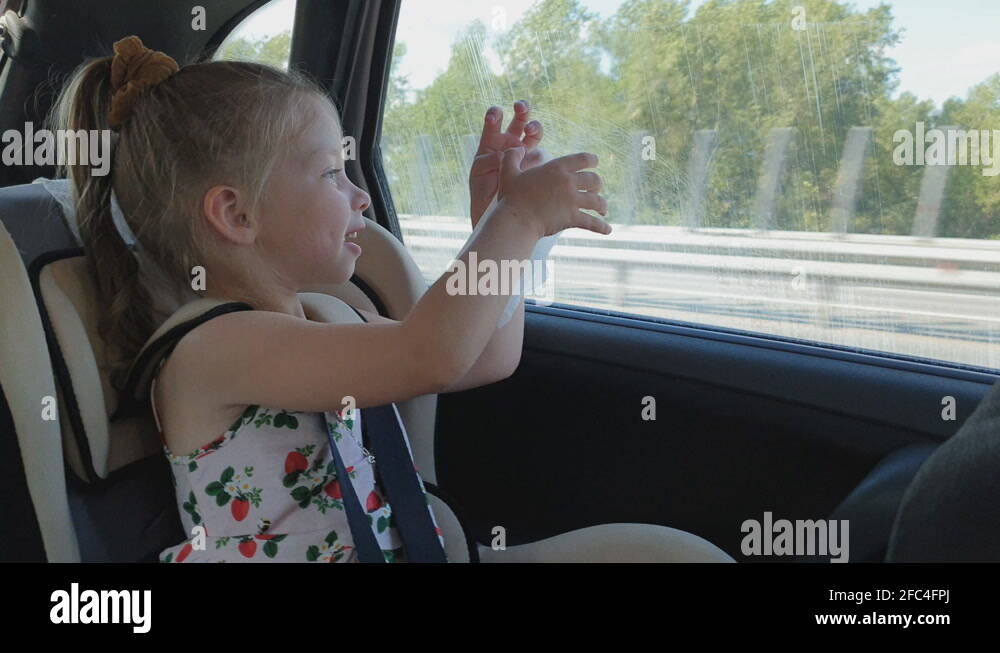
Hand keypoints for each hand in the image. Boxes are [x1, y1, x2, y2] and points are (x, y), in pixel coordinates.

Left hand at [469, 100, 547, 227]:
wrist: (495, 214)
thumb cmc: (482, 192)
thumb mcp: (479, 172)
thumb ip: (489, 159)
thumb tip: (506, 153)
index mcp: (493, 143)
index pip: (495, 122)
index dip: (495, 115)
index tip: (495, 115)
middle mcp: (511, 145)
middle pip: (520, 121)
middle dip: (522, 110)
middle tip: (520, 107)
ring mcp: (526, 155)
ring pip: (534, 135)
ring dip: (534, 127)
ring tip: (530, 130)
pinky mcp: (537, 168)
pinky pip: (542, 157)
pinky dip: (540, 154)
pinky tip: (535, 157)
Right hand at [496, 147, 610, 238]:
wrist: (516, 220)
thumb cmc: (511, 197)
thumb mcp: (508, 172)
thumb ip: (513, 156)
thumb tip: (518, 147)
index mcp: (556, 168)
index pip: (583, 159)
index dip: (592, 160)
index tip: (595, 163)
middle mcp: (568, 182)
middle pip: (594, 180)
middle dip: (597, 185)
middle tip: (596, 190)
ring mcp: (572, 201)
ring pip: (597, 201)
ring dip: (602, 205)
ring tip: (603, 210)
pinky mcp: (572, 218)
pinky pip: (592, 223)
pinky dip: (602, 227)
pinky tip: (608, 230)